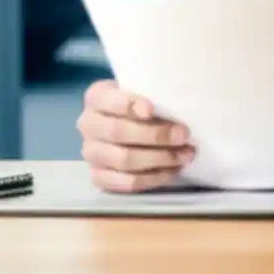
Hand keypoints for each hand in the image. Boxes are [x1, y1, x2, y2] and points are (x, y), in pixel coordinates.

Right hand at [77, 79, 195, 192]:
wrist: (134, 125)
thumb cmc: (144, 105)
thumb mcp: (145, 91)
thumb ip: (152, 93)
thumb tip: (162, 109)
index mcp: (96, 97)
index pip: (108, 100)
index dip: (128, 105)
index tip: (152, 109)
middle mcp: (87, 124)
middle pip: (117, 132)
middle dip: (155, 135)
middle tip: (183, 135)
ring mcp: (91, 153)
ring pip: (124, 160)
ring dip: (159, 158)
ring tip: (185, 154)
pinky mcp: (100, 177)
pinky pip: (127, 183)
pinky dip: (153, 178)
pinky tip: (172, 170)